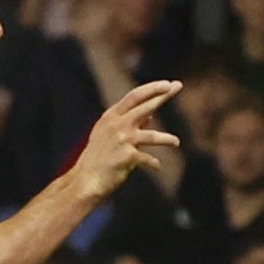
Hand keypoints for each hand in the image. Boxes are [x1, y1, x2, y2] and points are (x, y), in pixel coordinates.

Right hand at [65, 79, 186, 206]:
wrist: (86, 180)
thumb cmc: (99, 157)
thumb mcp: (109, 135)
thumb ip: (129, 124)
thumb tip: (150, 116)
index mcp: (111, 117)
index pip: (134, 96)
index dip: (152, 89)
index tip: (167, 83)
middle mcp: (117, 125)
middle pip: (145, 107)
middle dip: (163, 96)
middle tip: (177, 86)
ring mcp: (122, 141)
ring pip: (152, 136)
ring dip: (167, 139)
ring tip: (176, 142)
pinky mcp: (127, 157)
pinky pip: (147, 159)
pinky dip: (153, 163)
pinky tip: (157, 167)